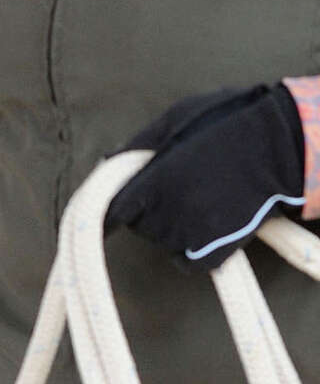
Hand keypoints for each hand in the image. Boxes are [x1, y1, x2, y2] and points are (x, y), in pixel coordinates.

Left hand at [106, 83, 304, 268]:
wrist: (275, 149)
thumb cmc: (224, 125)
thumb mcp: (173, 122)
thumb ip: (138, 147)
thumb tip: (108, 162)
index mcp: (155, 181)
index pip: (117, 210)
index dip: (114, 208)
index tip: (110, 210)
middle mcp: (169, 213)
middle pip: (139, 225)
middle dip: (145, 210)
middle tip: (168, 188)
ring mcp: (194, 236)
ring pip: (162, 241)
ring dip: (167, 227)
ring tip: (192, 200)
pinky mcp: (217, 253)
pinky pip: (186, 261)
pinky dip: (188, 250)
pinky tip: (201, 226)